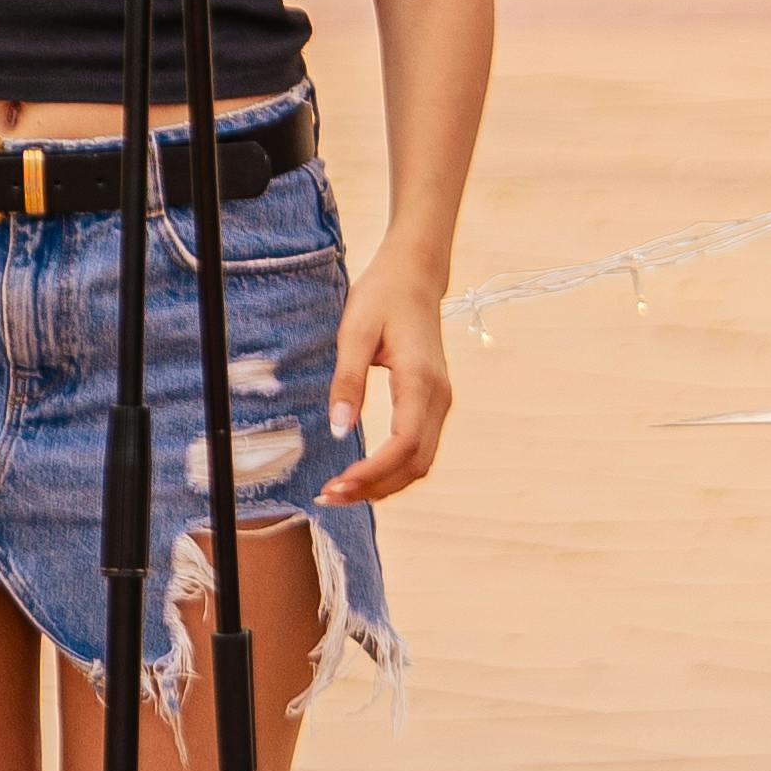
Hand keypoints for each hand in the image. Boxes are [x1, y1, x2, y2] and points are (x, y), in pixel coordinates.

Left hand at [321, 246, 450, 503]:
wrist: (415, 275)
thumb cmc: (383, 296)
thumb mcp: (354, 332)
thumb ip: (347, 381)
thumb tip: (338, 429)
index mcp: (420, 380)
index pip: (405, 444)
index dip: (373, 473)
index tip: (338, 484)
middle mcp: (438, 396)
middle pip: (416, 463)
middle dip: (375, 488)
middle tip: (330, 495)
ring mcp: (440, 401)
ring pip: (421, 462)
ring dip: (386, 484)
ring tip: (343, 490)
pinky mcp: (434, 402)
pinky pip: (420, 449)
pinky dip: (395, 469)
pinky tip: (365, 473)